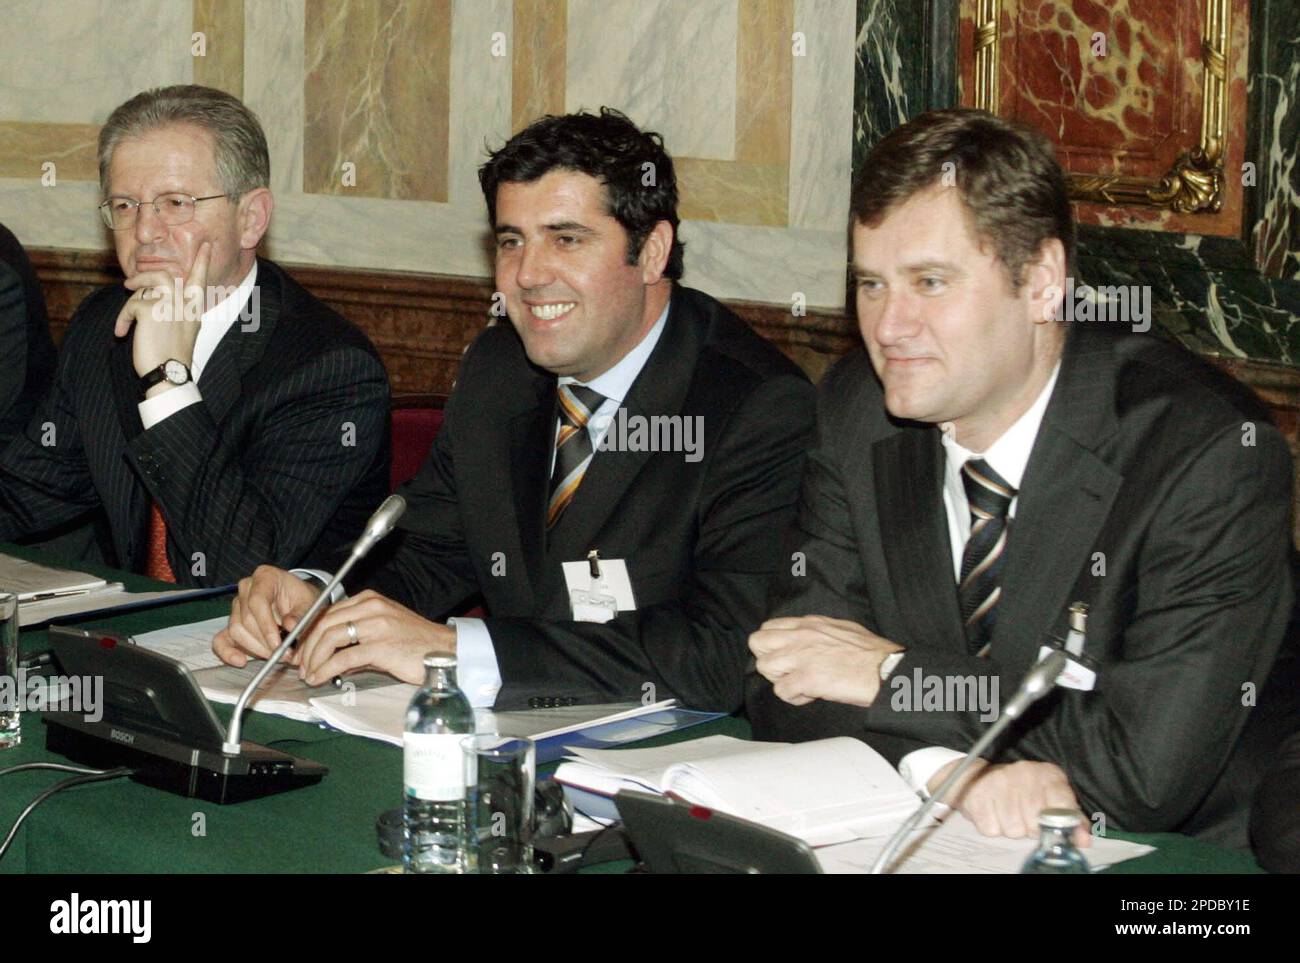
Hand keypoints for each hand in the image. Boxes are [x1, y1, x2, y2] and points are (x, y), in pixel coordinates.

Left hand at [117, 240, 210, 379]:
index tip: (206, 246)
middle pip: (166, 276)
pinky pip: (131, 304)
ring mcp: (168, 304)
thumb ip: (177, 312)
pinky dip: (123, 318)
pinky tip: (122, 332)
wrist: (168, 372)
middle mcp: (185, 303)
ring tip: (126, 290)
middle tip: (130, 282)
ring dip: (135, 283)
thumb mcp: (184, 331)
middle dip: (145, 275)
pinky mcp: (150, 310)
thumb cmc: (173, 356)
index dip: (203, 261)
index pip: (200, 280)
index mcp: (195, 309)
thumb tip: (153, 297)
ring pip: (150, 280)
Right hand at [213, 564, 320, 666]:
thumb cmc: (303, 600)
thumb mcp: (310, 604)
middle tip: (282, 654)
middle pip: (246, 619)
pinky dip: (228, 652)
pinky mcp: (231, 624)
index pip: (257, 601)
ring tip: (276, 655)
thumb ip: (302, 614)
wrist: (299, 604)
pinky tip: (241, 661)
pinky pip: (221, 639)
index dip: (266, 625)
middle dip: (264, 642)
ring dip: (255, 648)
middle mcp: (247, 589)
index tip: (278, 644)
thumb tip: (290, 626)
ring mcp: (237, 606)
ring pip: (236, 631)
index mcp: (265, 577)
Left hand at [295, 590, 454, 685]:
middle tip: (302, 665)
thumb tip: (334, 659)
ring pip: (329, 638)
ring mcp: (376, 626)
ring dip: (314, 659)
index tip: (304, 650)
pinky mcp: (380, 646)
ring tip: (310, 674)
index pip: (328, 612)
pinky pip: (343, 658)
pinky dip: (325, 669)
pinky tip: (320, 678)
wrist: (444, 651)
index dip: (310, 633)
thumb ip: (357, 640)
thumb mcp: (384, 630)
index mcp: (370, 600)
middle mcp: (371, 608)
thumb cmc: (416, 643)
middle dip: (308, 647)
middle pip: (324, 623)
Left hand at [748, 615, 902, 706]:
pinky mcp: (807, 678)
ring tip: (800, 684)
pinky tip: (811, 696)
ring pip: (764, 666)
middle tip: (787, 671)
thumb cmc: (871, 653)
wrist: (887, 669)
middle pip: (757, 642)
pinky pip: (781, 691)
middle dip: (768, 659)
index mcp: (810, 623)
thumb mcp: (842, 628)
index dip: (774, 645)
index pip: (770, 626)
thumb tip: (808, 636)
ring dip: (780, 679)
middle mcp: (801, 635)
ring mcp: (802, 656)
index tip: (788, 657)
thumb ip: (818, 630)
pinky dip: (794, 697)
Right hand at [930, 758, 1090, 847]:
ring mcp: (999, 782)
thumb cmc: (1022, 790)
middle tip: (1025, 818)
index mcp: (1048, 774)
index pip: (1062, 804)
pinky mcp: (978, 795)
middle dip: (1031, 828)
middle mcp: (1025, 773)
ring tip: (1008, 814)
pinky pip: (991, 829)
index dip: (1061, 824)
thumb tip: (1085, 841)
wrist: (978, 775)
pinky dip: (992, 827)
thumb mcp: (1050, 796)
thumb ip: (1070, 818)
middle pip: (1036, 823)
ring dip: (1011, 829)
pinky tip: (993, 813)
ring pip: (1013, 829)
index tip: (1057, 832)